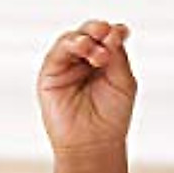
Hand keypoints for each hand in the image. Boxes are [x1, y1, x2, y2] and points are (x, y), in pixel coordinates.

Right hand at [37, 19, 137, 154]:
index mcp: (105, 61)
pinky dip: (70, 45)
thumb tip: (114, 30)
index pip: (107, 37)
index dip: (113, 31)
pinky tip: (84, 48)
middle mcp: (85, 61)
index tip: (122, 31)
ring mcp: (67, 66)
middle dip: (98, 29)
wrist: (95, 142)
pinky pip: (57, 52)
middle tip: (107, 32)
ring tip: (99, 52)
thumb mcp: (123, 82)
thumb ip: (118, 56)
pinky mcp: (50, 74)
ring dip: (86, 39)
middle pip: (89, 34)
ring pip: (72, 39)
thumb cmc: (112, 116)